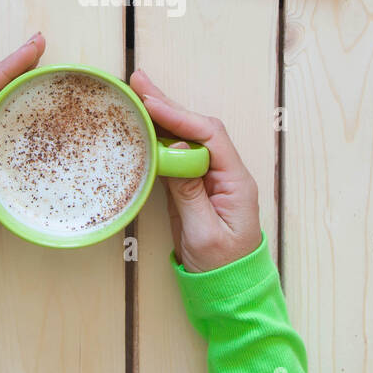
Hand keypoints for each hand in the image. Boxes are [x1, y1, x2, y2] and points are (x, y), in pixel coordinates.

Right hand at [129, 69, 261, 272]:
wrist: (228, 291)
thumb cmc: (223, 268)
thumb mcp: (205, 234)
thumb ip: (191, 192)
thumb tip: (175, 152)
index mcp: (236, 181)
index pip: (209, 136)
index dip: (180, 116)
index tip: (152, 104)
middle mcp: (224, 173)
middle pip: (197, 128)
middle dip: (168, 104)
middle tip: (138, 81)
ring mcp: (208, 178)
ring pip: (185, 137)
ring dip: (161, 115)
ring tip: (136, 93)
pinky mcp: (193, 187)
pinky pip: (176, 155)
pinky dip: (157, 137)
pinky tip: (141, 126)